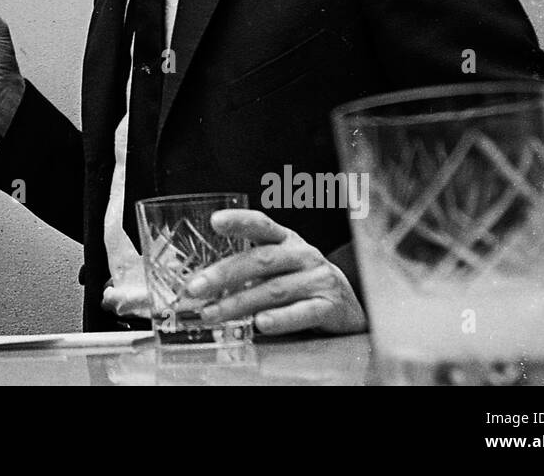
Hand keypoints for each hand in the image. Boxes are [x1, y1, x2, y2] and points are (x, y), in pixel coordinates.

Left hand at [182, 210, 366, 335]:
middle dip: (224, 274)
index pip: (261, 225)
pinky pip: (302, 312)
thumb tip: (200, 285)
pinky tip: (260, 324)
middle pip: (260, 260)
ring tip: (212, 313)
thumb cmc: (300, 281)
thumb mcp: (277, 266)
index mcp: (286, 240)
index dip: (239, 221)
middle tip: (195, 287)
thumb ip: (246, 270)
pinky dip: (280, 319)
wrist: (347, 302)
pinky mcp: (330, 306)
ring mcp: (318, 279)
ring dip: (239, 303)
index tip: (214, 222)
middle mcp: (302, 254)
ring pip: (274, 289)